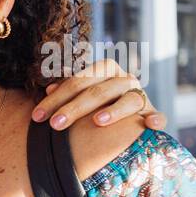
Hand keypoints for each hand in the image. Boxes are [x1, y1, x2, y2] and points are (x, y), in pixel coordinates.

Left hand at [30, 59, 166, 130]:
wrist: (127, 114)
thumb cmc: (96, 102)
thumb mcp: (81, 94)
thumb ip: (67, 91)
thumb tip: (49, 89)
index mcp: (104, 70)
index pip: (78, 81)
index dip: (56, 98)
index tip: (37, 116)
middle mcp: (124, 79)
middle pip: (99, 91)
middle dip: (74, 108)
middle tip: (55, 124)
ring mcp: (140, 96)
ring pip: (129, 100)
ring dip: (115, 110)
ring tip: (97, 121)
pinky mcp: (153, 113)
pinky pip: (158, 116)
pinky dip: (156, 119)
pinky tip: (150, 126)